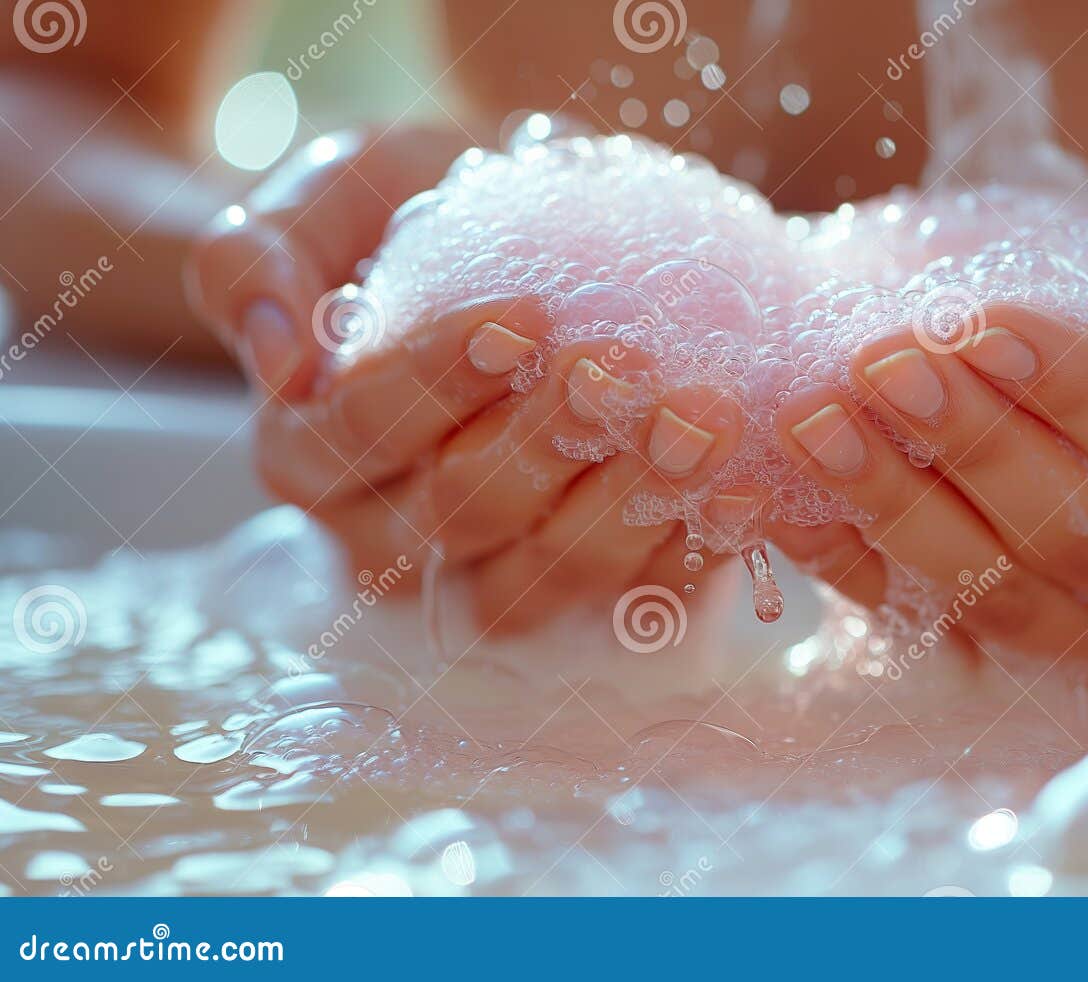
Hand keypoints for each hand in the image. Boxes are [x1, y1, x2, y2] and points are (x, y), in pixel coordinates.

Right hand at [186, 128, 740, 635]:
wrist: (534, 234)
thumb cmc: (425, 210)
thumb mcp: (338, 193)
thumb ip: (261, 256)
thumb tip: (279, 362)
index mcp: (311, 448)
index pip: (358, 435)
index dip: (436, 382)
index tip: (523, 314)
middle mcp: (390, 530)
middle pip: (460, 512)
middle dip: (547, 441)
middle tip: (626, 365)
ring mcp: (490, 568)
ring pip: (543, 575)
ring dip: (628, 506)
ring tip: (702, 425)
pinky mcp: (585, 584)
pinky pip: (629, 597)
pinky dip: (689, 547)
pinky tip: (741, 494)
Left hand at [771, 108, 1087, 661]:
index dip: (1084, 400)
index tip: (984, 322)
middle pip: (1086, 543)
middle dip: (975, 452)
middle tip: (882, 363)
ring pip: (1002, 600)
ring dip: (901, 512)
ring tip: (819, 421)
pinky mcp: (1009, 624)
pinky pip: (928, 617)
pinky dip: (853, 560)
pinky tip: (791, 495)